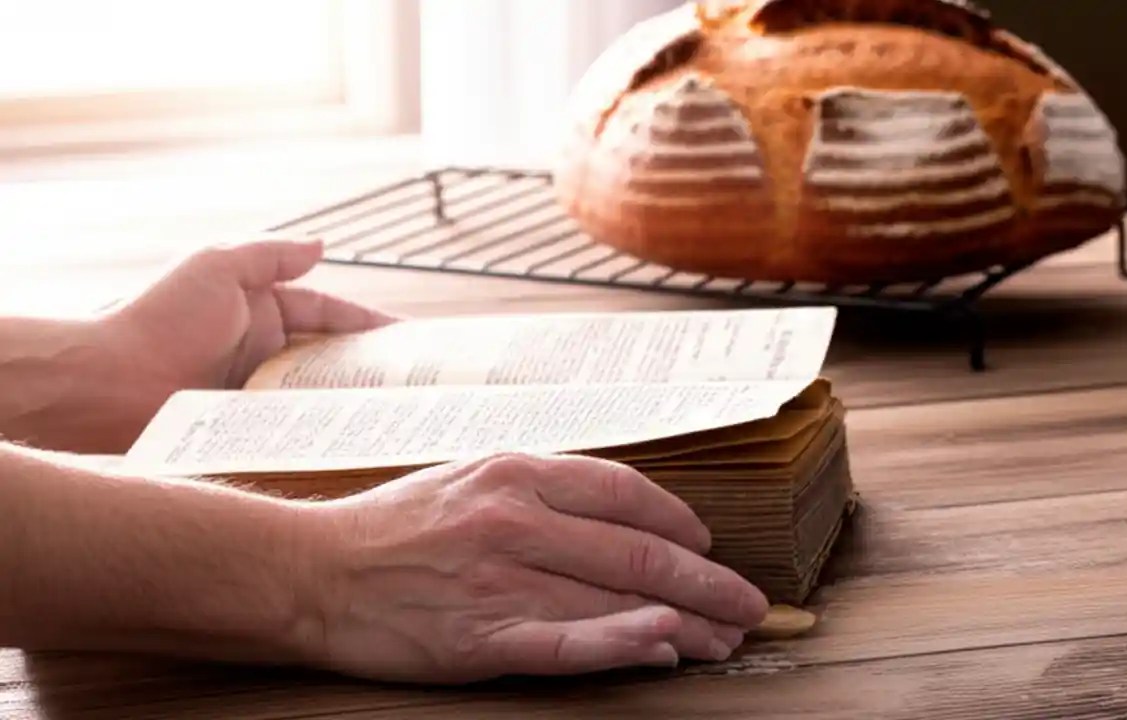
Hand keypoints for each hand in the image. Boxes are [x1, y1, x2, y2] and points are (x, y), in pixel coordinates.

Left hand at [89, 238, 397, 447]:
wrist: (105, 384)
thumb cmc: (157, 318)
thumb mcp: (217, 267)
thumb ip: (270, 256)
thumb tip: (322, 246)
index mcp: (259, 310)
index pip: (327, 313)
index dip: (368, 325)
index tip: (410, 340)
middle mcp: (261, 350)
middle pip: (329, 358)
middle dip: (371, 367)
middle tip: (419, 383)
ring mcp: (255, 391)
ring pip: (317, 396)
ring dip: (352, 403)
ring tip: (397, 415)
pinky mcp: (245, 427)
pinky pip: (292, 428)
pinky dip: (321, 431)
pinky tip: (350, 439)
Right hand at [300, 453, 769, 683]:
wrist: (311, 571)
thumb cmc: (391, 526)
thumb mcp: (469, 477)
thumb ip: (540, 489)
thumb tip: (615, 515)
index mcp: (516, 472)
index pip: (625, 491)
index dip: (680, 520)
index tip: (708, 544)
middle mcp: (517, 519)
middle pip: (639, 549)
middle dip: (707, 580)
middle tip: (749, 604)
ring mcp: (501, 579)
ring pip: (618, 597)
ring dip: (687, 620)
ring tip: (726, 638)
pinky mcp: (482, 637)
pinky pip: (570, 643)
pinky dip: (625, 645)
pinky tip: (665, 647)